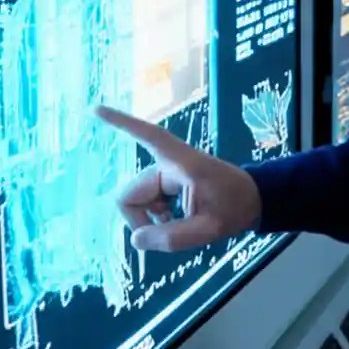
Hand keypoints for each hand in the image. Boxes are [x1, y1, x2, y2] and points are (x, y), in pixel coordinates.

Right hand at [96, 106, 262, 251]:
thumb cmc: (235, 207)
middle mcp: (168, 163)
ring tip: (179, 223)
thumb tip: (136, 239)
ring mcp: (166, 172)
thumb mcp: (208, 230)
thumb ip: (171, 238)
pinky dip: (155, 215)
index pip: (147, 136)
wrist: (253, 201)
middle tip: (165, 233)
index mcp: (180, 163)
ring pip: (137, 201)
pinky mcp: (167, 181)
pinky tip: (176, 219)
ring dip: (150, 218)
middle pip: (130, 195)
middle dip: (140, 219)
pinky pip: (147, 201)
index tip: (95, 109)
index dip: (120, 123)